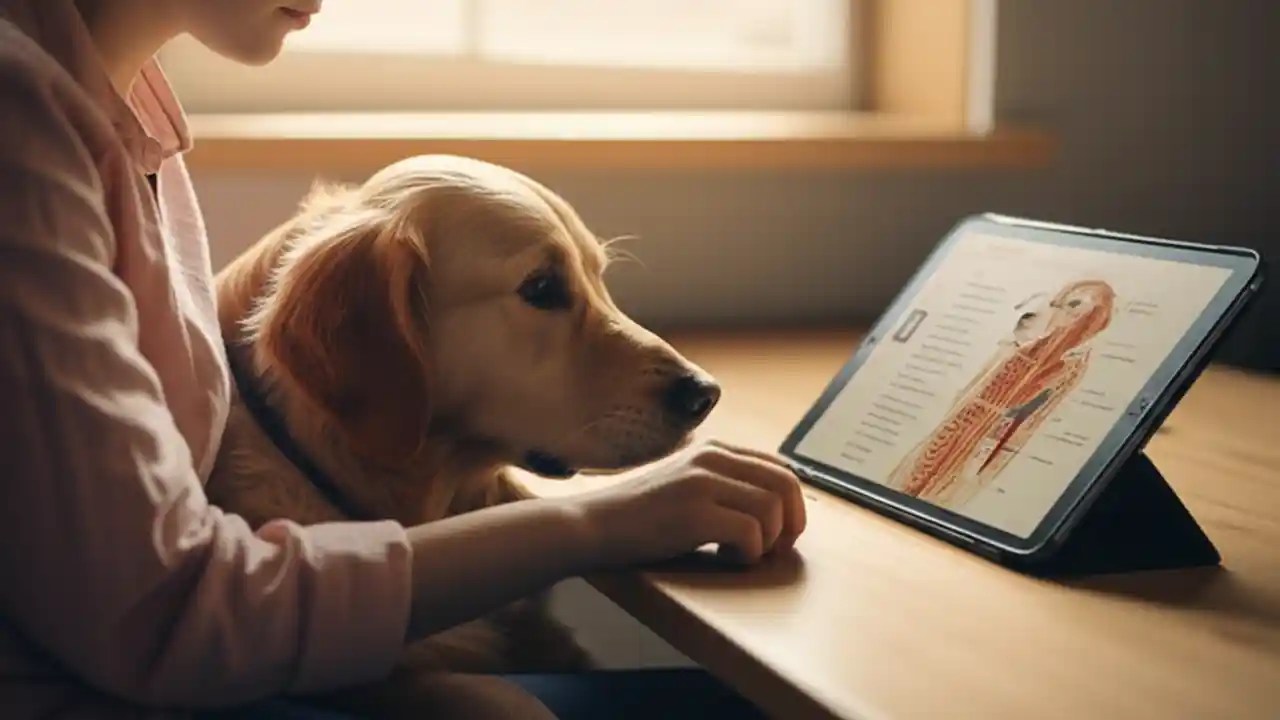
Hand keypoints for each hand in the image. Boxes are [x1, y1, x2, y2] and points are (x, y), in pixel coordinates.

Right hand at [571, 440, 807, 567]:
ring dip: (766, 542)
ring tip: (739, 553)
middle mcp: (712, 458)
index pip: (779, 467)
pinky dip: (747, 554)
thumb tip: (774, 508)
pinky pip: (750, 534)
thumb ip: (723, 484)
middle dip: (792, 522)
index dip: (793, 503)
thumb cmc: (638, 516)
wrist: (592, 525)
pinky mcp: (695, 512)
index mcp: (713, 450)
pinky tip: (723, 558)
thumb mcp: (685, 484)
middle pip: (786, 484)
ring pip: (772, 510)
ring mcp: (702, 482)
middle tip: (775, 549)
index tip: (782, 532)